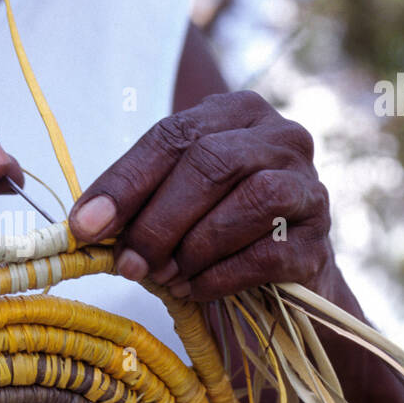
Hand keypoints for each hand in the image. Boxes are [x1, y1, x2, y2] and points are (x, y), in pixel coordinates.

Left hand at [69, 91, 333, 300]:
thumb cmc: (214, 230)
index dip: (124, 182)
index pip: (172, 136)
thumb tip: (83, 226)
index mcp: (235, 113)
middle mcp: (281, 137)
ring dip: (194, 246)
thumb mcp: (174, 201)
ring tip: (164, 277)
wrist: (279, 282)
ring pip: (250, 200)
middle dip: (159, 220)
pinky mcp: (320, 240)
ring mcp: (308, 186)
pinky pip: (269, 252)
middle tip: (128, 264)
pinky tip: (194, 289)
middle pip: (212, 163)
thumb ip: (136, 201)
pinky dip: (221, 275)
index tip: (84, 227)